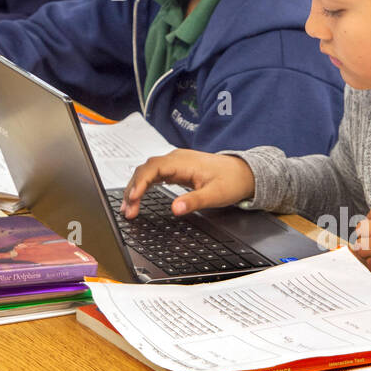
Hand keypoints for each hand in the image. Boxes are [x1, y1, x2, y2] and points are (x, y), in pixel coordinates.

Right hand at [122, 149, 254, 218]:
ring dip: (135, 188)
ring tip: (127, 208)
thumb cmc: (231, 180)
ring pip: (147, 172)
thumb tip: (174, 209)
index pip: (153, 168)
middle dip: (132, 189)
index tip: (133, 198)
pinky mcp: (176, 169)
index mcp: (183, 162)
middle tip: (127, 211)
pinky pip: (154, 174)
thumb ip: (193, 201)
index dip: (140, 183)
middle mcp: (176, 159)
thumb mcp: (215, 195)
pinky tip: (137, 197)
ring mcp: (175, 163)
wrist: (244, 172)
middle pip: (145, 170)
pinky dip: (143, 186)